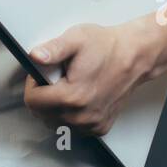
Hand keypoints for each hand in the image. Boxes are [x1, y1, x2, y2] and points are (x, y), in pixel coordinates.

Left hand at [22, 15, 166, 136]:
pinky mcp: (100, 127)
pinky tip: (79, 97)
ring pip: (56, 123)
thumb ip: (53, 49)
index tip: (42, 75)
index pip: (32, 102)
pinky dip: (71, 114)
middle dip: (43, 96)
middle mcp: (82, 116)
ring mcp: (92, 124)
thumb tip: (35, 56)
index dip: (33, 84)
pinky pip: (74, 127)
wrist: (134, 57)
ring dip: (55, 107)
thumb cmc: (107, 47)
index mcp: (72, 96)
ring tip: (68, 86)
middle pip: (42, 114)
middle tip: (57, 78)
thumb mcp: (76, 39)